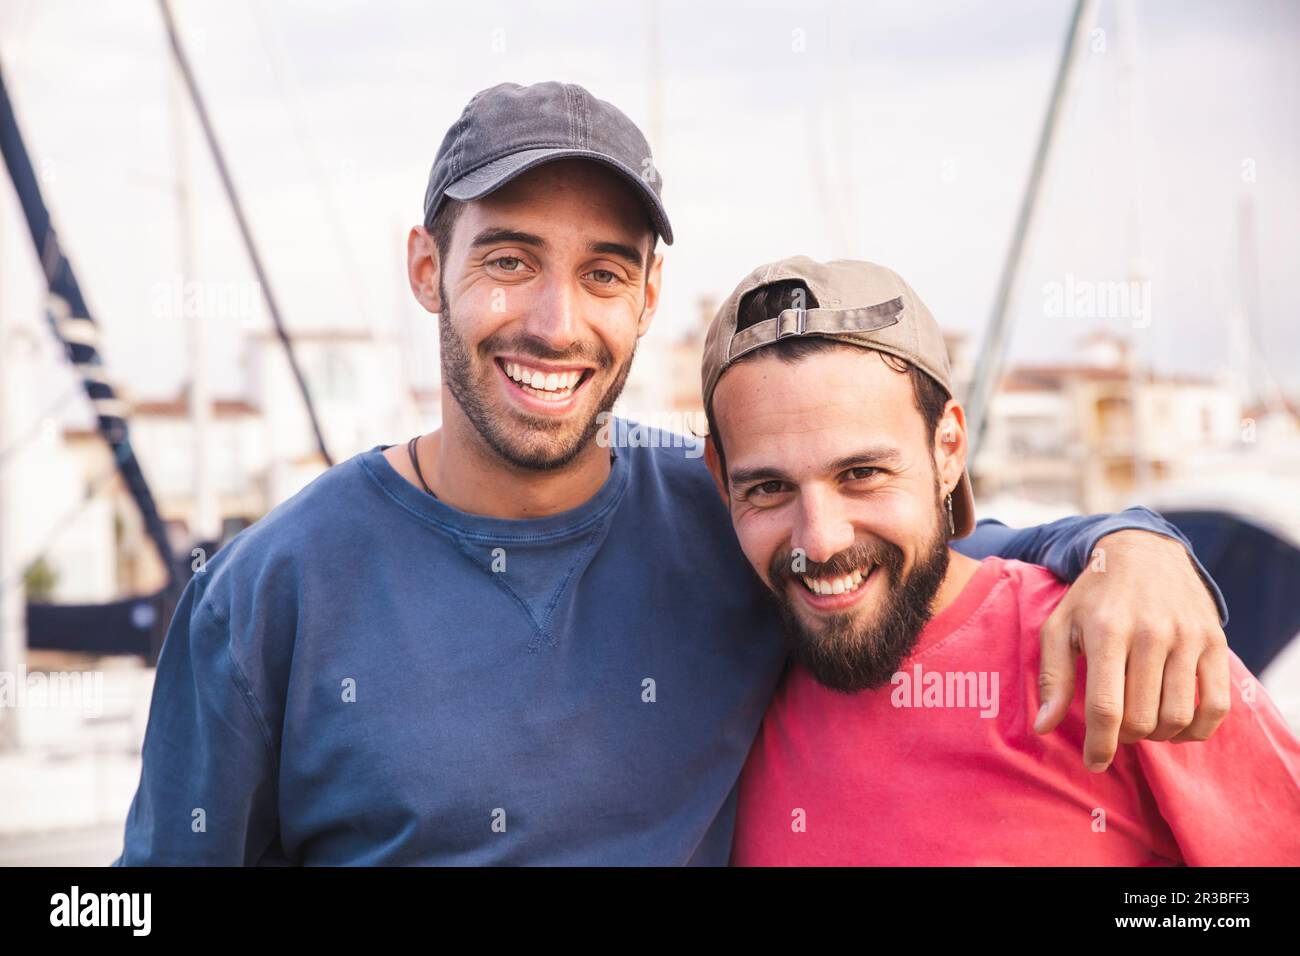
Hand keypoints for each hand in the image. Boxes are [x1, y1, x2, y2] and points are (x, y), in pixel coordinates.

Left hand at [1035, 529, 1229, 771]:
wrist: (1143, 553)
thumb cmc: (1093, 596)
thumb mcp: (1059, 626)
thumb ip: (1052, 677)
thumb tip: (1043, 728)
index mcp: (1106, 630)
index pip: (1105, 706)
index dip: (1099, 744)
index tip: (1094, 763)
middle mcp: (1150, 633)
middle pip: (1141, 717)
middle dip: (1125, 737)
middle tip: (1116, 729)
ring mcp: (1187, 637)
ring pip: (1177, 716)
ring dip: (1157, 735)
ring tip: (1141, 724)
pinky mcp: (1214, 642)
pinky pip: (1215, 706)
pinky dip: (1196, 729)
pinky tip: (1175, 725)